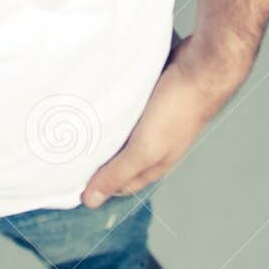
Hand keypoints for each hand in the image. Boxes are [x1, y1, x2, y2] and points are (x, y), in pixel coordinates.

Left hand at [80, 33, 248, 207]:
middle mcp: (156, 144)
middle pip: (121, 158)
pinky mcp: (152, 98)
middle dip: (98, 158)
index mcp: (155, 163)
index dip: (98, 184)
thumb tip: (91, 201)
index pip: (121, 184)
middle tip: (68, 151)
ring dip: (104, 132)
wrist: (201, 67)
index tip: (70, 179)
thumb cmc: (177, 110)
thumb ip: (118, 172)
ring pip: (124, 133)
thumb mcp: (144, 148)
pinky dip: (113, 110)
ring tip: (76, 126)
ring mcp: (155, 120)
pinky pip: (128, 110)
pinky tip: (97, 102)